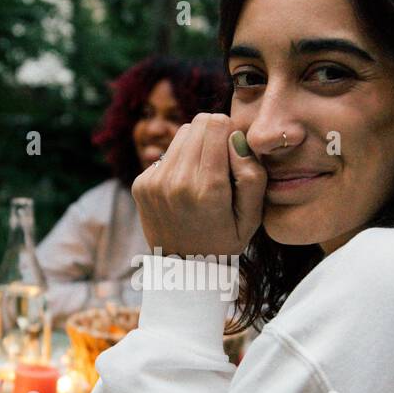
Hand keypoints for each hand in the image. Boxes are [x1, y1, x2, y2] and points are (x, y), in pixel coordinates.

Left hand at [131, 113, 265, 257]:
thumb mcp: (252, 217)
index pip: (215, 124)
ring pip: (181, 134)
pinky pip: (166, 153)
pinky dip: (178, 164)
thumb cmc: (225, 240)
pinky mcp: (141, 184)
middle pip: (197, 123)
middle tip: (220, 164)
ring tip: (203, 176)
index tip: (233, 153)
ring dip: (195, 147)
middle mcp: (177, 182)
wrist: (183, 269)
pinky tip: (184, 188)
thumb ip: (252, 175)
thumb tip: (235, 138)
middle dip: (213, 135)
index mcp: (208, 189)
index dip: (229, 132)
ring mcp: (154, 182)